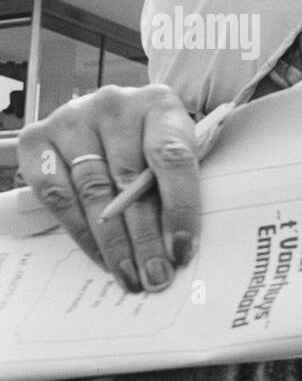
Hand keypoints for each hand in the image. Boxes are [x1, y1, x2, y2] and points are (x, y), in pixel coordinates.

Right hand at [17, 84, 200, 292]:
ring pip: (92, 192)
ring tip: (129, 276)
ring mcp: (72, 119)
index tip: (183, 249)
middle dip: (145, 239)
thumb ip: (182, 187)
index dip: (180, 207)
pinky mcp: (38, 138)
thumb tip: (178, 248)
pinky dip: (80, 231)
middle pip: (129, 181)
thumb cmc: (158, 139)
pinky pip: (56, 195)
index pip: (172, 157)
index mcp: (159, 104)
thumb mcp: (183, 151)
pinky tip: (100, 256)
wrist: (122, 115)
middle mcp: (113, 105)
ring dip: (113, 243)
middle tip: (156, 276)